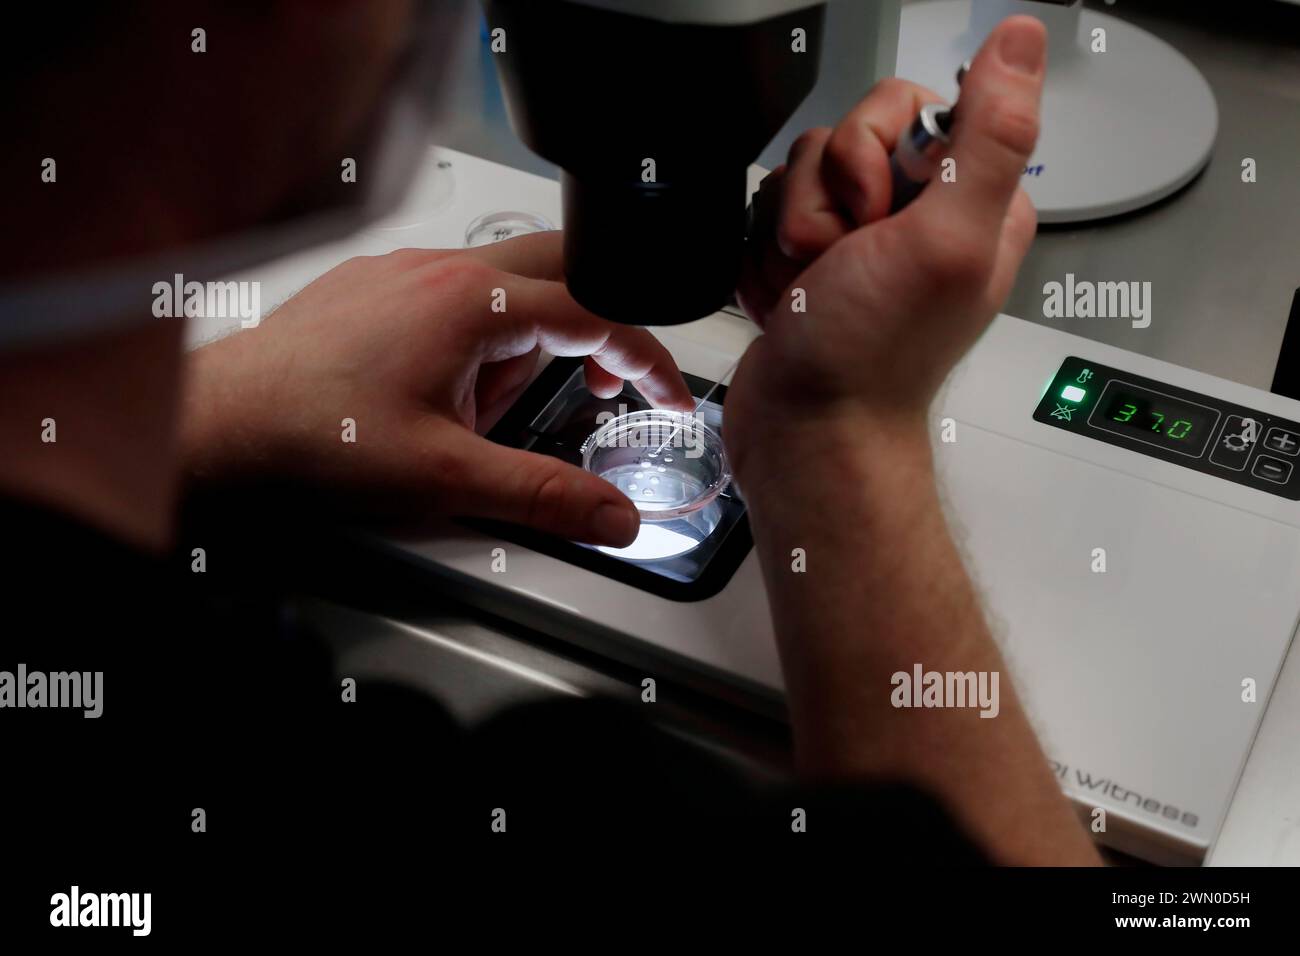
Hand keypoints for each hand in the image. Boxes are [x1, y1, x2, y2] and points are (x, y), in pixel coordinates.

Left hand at [181, 232, 692, 545]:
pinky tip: (442, 389)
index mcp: (476, 302)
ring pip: (508, 284)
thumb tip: (615, 519)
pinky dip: (478, 335)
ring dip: (524, 341)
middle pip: (562, 269)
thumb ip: (543, 496)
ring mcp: (406, 268)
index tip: (668, 396)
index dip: (647, 359)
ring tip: (482, 411)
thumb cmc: (316, 438)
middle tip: (599, 386)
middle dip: (595, 330)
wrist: (223, 422)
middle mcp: (443, 268)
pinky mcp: (377, 281)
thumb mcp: (446, 478)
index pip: (597, 313)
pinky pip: (457, 291)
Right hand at [729, 16, 1044, 493]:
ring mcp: (859, 244)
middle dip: (822, 202)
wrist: (807, 431)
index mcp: (970, 201)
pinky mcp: (809, 267)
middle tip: (841, 259)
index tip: (874, 211)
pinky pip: (768, 222)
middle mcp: (918, 217)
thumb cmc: (872, 356)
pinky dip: (766, 264)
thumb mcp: (946, 238)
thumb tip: (1022, 41)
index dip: (870, 149)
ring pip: (797, 179)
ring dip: (788, 236)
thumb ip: (990, 135)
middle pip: (842, 140)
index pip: (908, 108)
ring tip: (813, 289)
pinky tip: (790, 303)